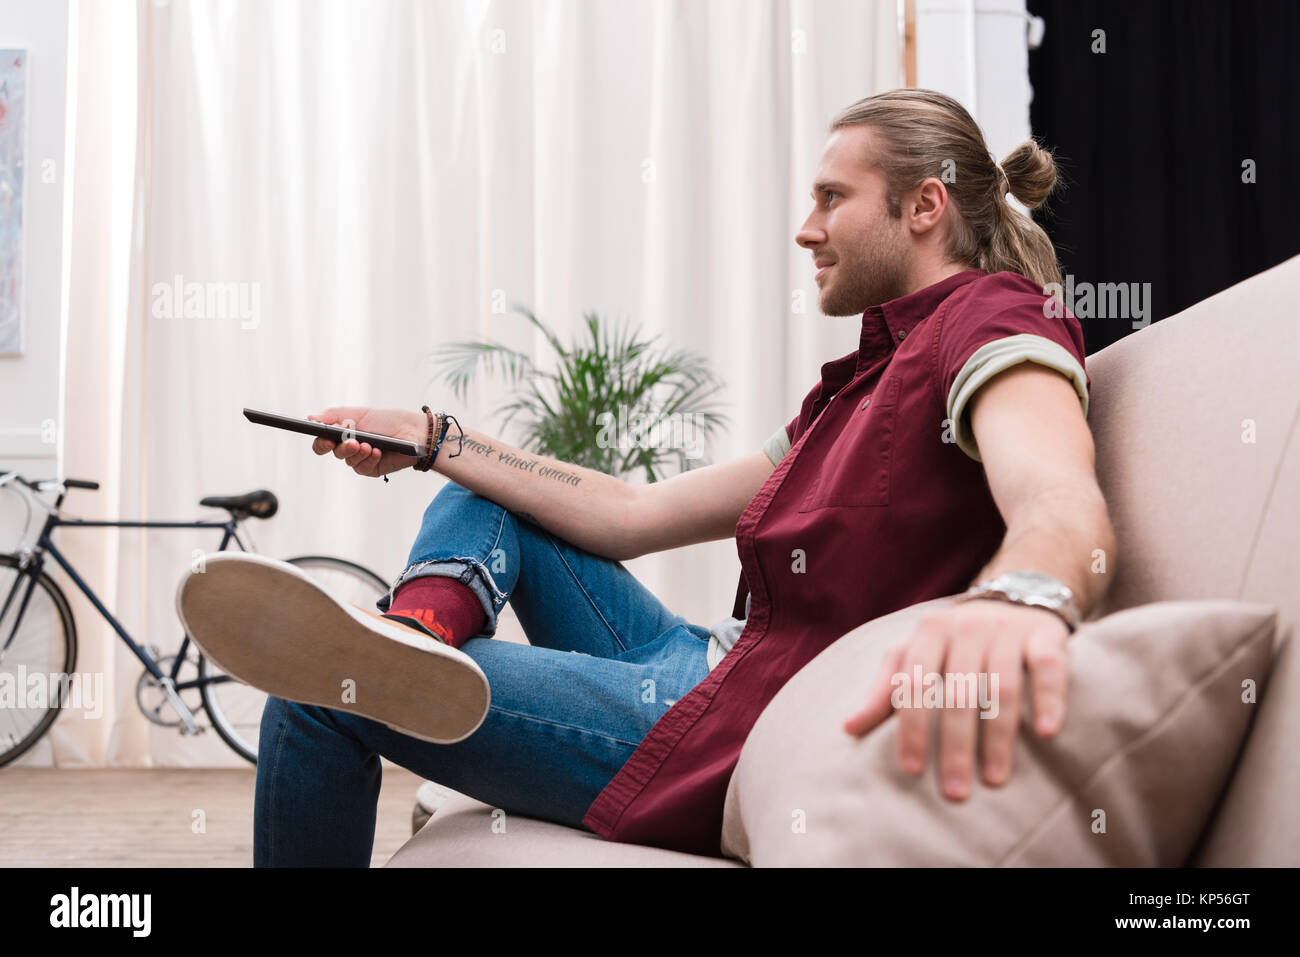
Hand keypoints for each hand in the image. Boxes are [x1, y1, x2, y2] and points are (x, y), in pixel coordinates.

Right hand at [307, 406, 429, 478]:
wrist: (413, 431)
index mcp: (343, 432)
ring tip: (369, 445)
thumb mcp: (360, 413)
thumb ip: (334, 415)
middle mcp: (349, 447)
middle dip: (342, 447)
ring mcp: (360, 459)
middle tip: (352, 442)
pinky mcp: (372, 469)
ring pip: (348, 461)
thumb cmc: (387, 420)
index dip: (321, 442)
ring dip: (358, 453)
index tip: (327, 439)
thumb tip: (311, 418)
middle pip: (334, 452)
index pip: (323, 441)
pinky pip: (363, 468)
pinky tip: (377, 452)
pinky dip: (369, 459)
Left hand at [842, 598, 1069, 800]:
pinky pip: (1048, 668)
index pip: (915, 685)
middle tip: (955, 792)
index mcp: (928, 631)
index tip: (912, 771)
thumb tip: (848, 728)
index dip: (913, 729)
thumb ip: (884, 689)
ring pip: (1002, 688)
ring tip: (995, 779)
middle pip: (958, 693)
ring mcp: (1007, 630)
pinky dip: (1049, 700)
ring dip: (999, 737)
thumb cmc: (953, 641)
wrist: (1014, 598)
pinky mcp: (1045, 636)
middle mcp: (966, 627)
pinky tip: (1048, 734)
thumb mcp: (914, 654)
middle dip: (955, 746)